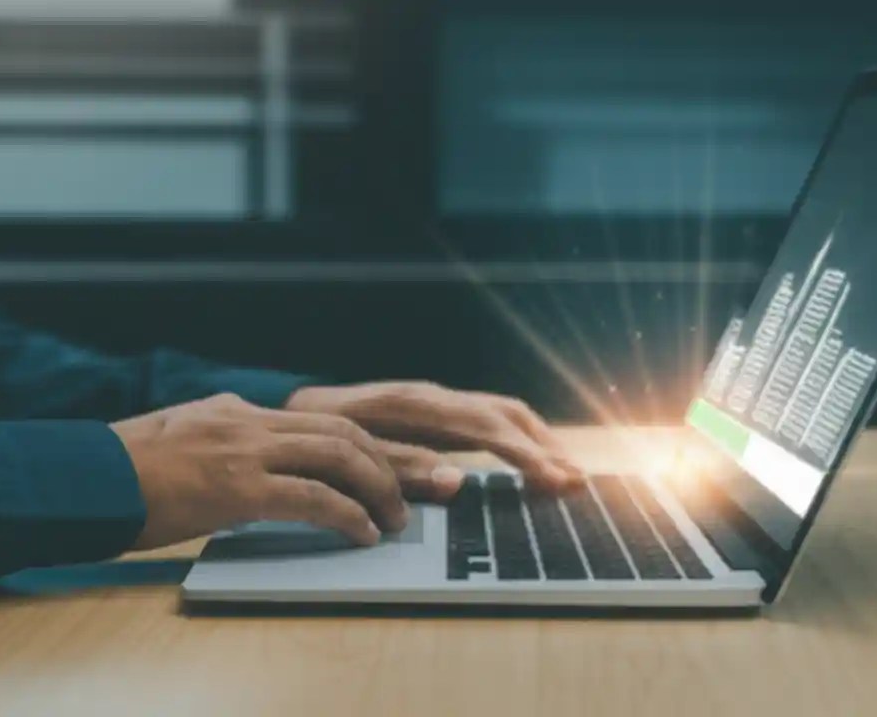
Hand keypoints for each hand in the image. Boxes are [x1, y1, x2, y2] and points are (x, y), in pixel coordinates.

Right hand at [112, 393, 405, 549]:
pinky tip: (361, 533)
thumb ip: (226, 448)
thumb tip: (259, 475)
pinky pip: (312, 498)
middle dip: (387, 461)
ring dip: (377, 488)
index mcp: (236, 410)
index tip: (390, 464)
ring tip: (393, 518)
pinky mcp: (237, 487)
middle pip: (342, 431)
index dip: (364, 444)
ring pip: (338, 455)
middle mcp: (248, 421)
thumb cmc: (120, 473)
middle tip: (410, 492)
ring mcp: (244, 450)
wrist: (79, 479)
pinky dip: (347, 515)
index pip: (319, 420)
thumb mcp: (182, 442)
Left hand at [285, 381, 581, 498]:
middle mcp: (436, 395)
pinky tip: (533, 461)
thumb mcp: (354, 454)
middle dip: (546, 447)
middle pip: (508, 413)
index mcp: (417, 405)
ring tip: (567, 473)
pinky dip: (520, 439)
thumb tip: (459, 482)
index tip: (556, 478)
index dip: (526, 454)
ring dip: (540, 441)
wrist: (298, 407)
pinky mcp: (439, 410)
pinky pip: (491, 419)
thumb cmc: (322, 435)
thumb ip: (405, 468)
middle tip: (577, 481)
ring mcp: (440, 399)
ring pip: (505, 412)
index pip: (488, 428)